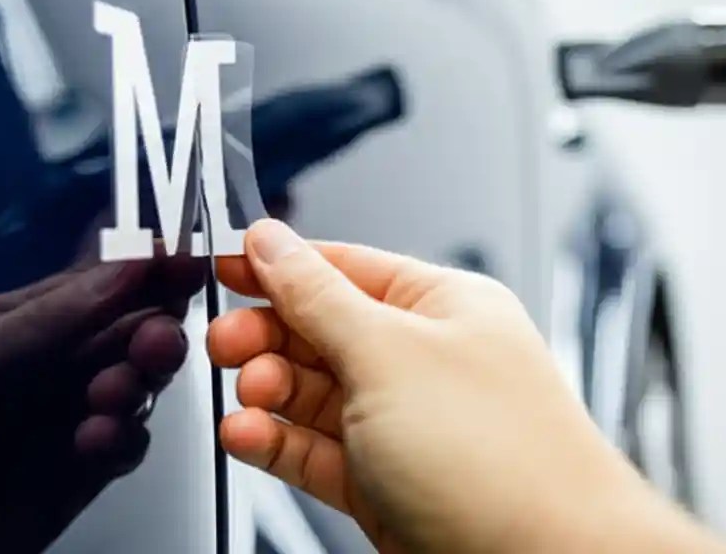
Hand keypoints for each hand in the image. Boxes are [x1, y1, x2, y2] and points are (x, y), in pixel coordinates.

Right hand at [208, 220, 725, 553]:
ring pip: (313, 395)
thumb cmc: (502, 460)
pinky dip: (276, 442)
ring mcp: (405, 426)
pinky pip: (315, 451)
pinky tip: (248, 436)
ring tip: (245, 397)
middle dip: (267, 335)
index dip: (280, 266)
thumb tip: (272, 242)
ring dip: (268, 392)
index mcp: (443, 307)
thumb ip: (318, 297)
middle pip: (321, 330)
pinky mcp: (386, 485)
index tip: (223, 267)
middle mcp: (425, 362)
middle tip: (225, 343)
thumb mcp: (389, 354)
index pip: (345, 268)